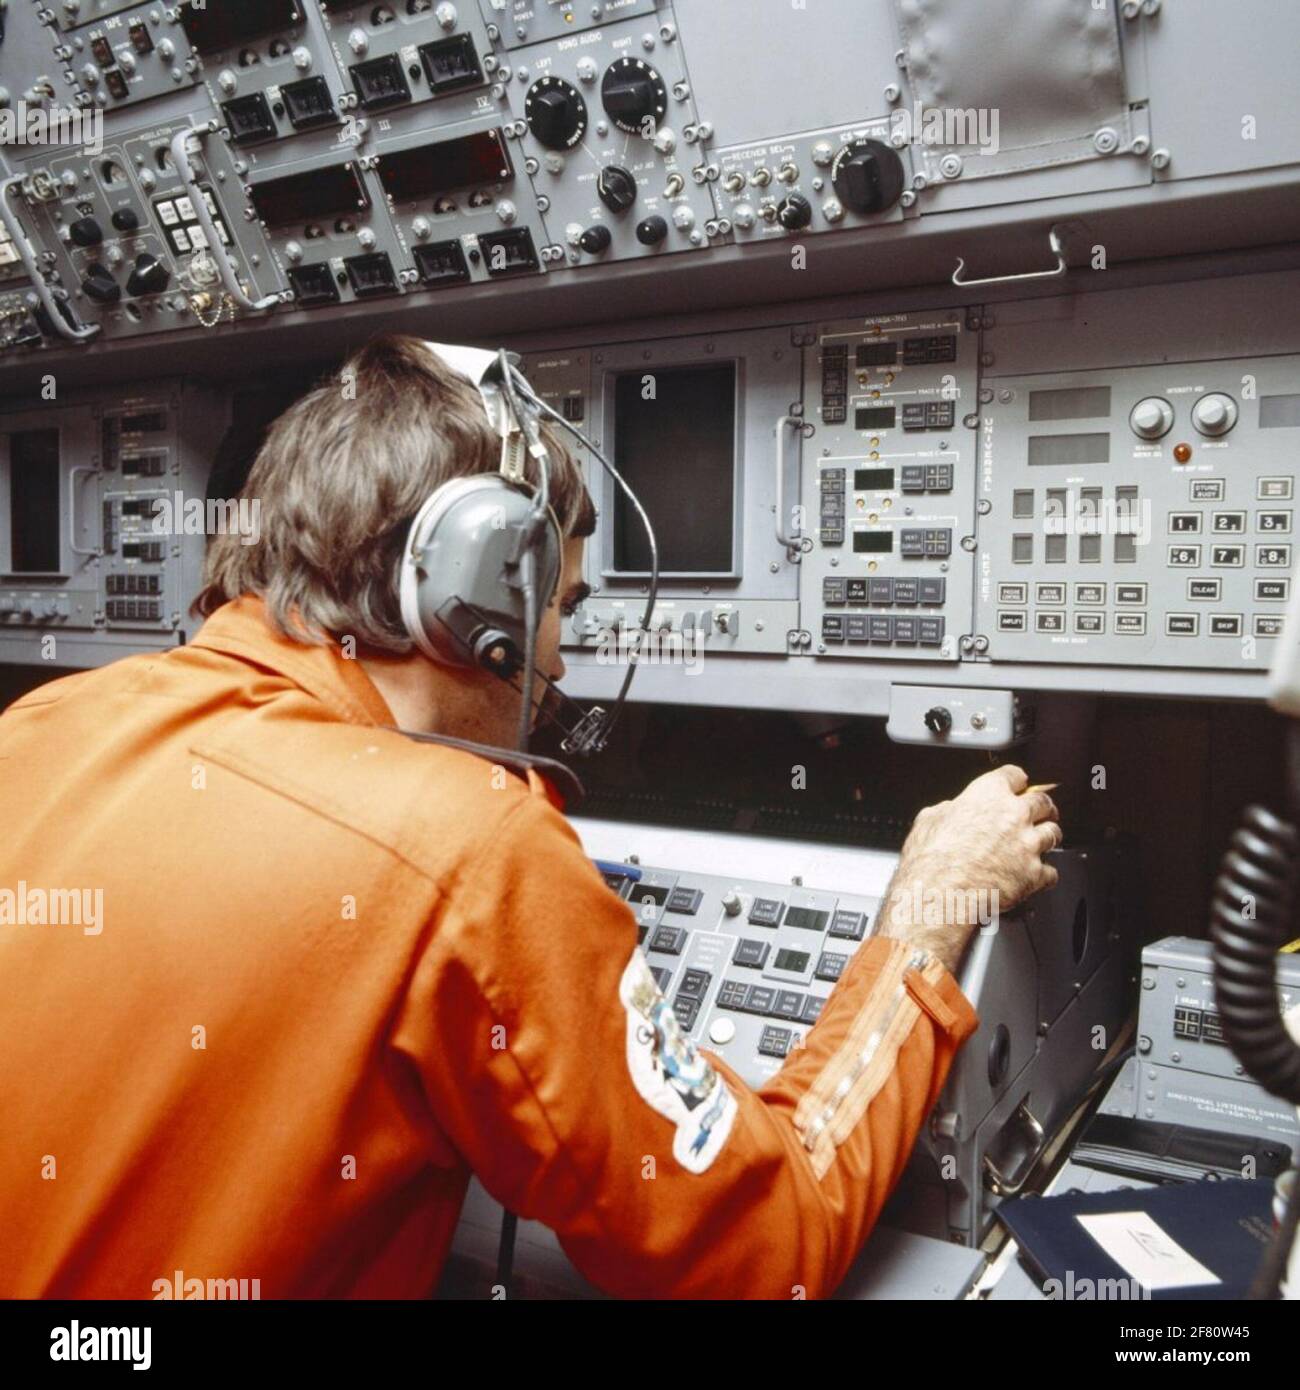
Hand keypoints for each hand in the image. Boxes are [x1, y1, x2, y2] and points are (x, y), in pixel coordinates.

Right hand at [879, 765, 1060, 972]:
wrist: (943, 893)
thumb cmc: (932, 860)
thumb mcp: (929, 820)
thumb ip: (949, 810)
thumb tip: (951, 812)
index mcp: (988, 795)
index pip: (1013, 775)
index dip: (1015, 781)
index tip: (1017, 785)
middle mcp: (1014, 815)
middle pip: (1042, 801)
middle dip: (1042, 807)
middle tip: (1040, 811)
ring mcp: (1027, 845)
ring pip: (1053, 833)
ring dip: (1047, 837)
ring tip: (1041, 842)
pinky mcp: (1034, 874)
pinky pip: (1052, 871)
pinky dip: (1045, 874)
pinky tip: (1038, 876)